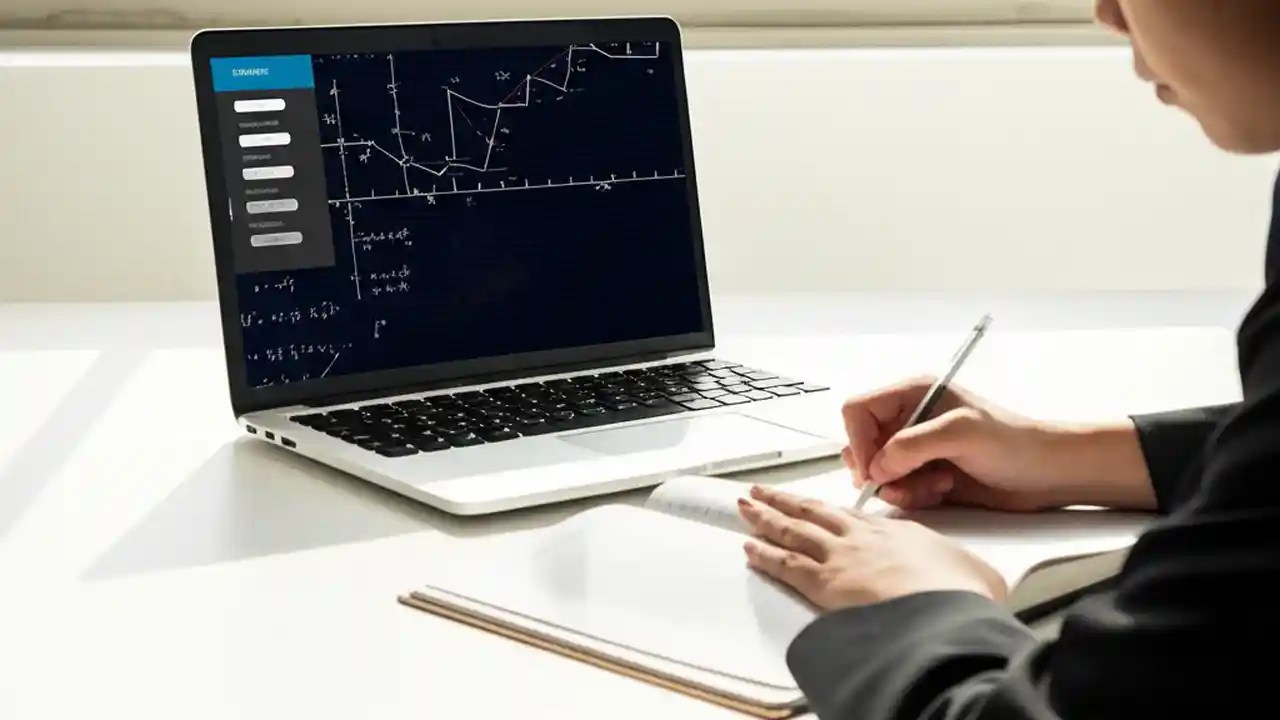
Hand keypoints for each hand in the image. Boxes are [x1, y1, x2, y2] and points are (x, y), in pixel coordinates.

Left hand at [737, 485, 1005, 610]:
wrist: (943, 609)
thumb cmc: (960, 594)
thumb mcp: (974, 574)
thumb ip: (962, 569)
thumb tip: (974, 579)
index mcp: (896, 531)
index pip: (853, 515)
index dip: (830, 509)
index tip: (815, 503)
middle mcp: (862, 539)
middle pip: (814, 512)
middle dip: (785, 500)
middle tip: (762, 491)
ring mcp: (840, 558)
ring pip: (793, 531)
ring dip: (765, 518)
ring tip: (746, 507)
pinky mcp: (823, 584)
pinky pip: (785, 564)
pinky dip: (764, 554)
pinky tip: (749, 548)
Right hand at [841, 375, 1156, 511]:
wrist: (1048, 474)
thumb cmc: (1015, 442)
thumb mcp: (962, 433)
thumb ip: (912, 444)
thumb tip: (877, 466)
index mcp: (913, 394)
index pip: (858, 411)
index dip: (859, 440)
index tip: (875, 468)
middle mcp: (910, 418)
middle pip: (862, 444)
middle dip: (879, 469)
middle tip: (903, 482)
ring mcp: (917, 448)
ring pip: (878, 472)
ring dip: (900, 486)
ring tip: (935, 486)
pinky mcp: (926, 475)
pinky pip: (898, 490)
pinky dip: (913, 497)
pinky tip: (943, 491)